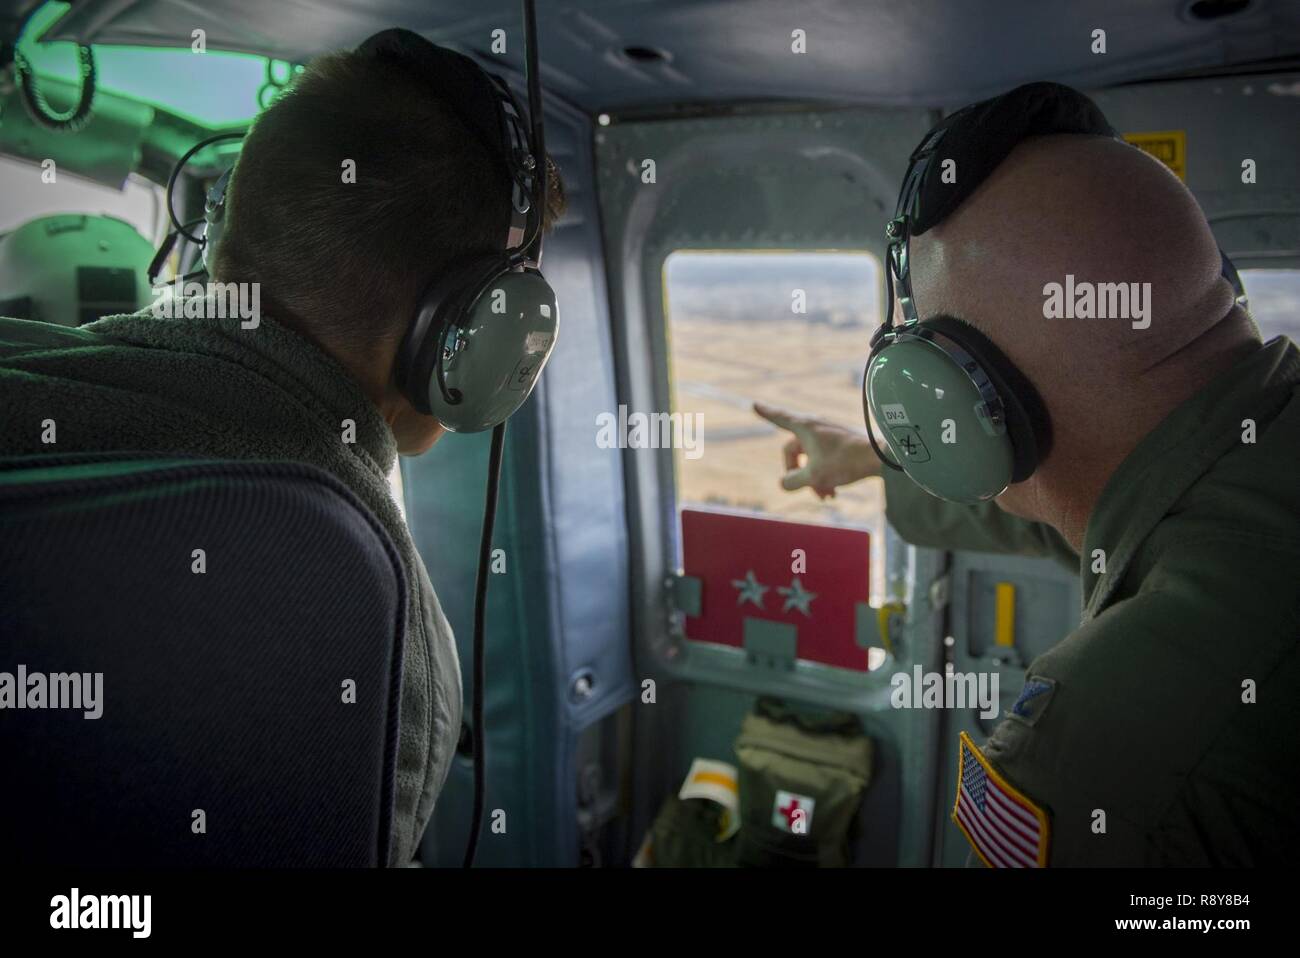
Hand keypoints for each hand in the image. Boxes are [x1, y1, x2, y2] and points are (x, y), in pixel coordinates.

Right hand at [753, 402, 881, 499]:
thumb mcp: (813, 477)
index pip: (779, 419)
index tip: (755, 404)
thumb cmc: (845, 463)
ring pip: (810, 458)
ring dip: (813, 478)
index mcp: (805, 427)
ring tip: (827, 497)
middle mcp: (816, 426)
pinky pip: (823, 459)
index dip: (766, 414)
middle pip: (794, 451)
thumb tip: (783, 483)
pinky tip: (834, 492)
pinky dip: (824, 474)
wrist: (880, 458)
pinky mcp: (841, 442)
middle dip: (798, 474)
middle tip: (809, 491)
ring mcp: (829, 434)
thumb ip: (792, 481)